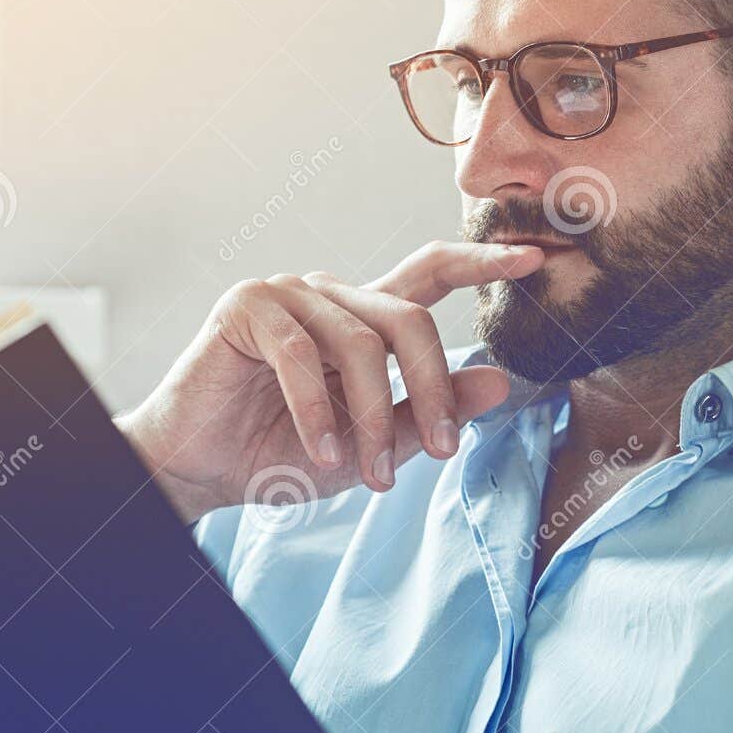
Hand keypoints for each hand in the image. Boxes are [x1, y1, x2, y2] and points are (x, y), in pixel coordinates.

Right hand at [117, 241, 544, 522]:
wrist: (200, 471)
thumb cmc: (281, 452)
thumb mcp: (371, 442)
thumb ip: (429, 411)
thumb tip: (500, 383)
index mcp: (361, 317)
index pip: (429, 273)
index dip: (480, 262)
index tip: (532, 259)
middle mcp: (329, 295)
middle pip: (408, 318)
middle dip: (434, 389)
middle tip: (442, 451)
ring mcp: (287, 293)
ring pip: (362, 343)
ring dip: (374, 417)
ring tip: (371, 473)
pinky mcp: (247, 306)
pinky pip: (303, 353)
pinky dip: (319, 410)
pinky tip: (322, 451)